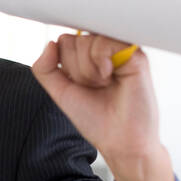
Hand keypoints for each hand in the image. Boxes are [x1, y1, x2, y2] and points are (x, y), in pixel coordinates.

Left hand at [32, 32, 175, 180]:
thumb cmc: (97, 119)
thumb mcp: (61, 92)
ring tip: (105, 84)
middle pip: (73, 39)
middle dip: (77, 70)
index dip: (67, 66)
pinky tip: (111, 77)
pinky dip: (100, 62)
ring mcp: (121, 50)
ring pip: (86, 40)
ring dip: (88, 70)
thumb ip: (45, 69)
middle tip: (97, 87)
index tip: (82, 86)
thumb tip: (49, 43)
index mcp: (90, 56)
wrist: (121, 141)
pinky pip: (104, 41)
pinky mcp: (134, 53)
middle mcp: (106, 50)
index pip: (64, 41)